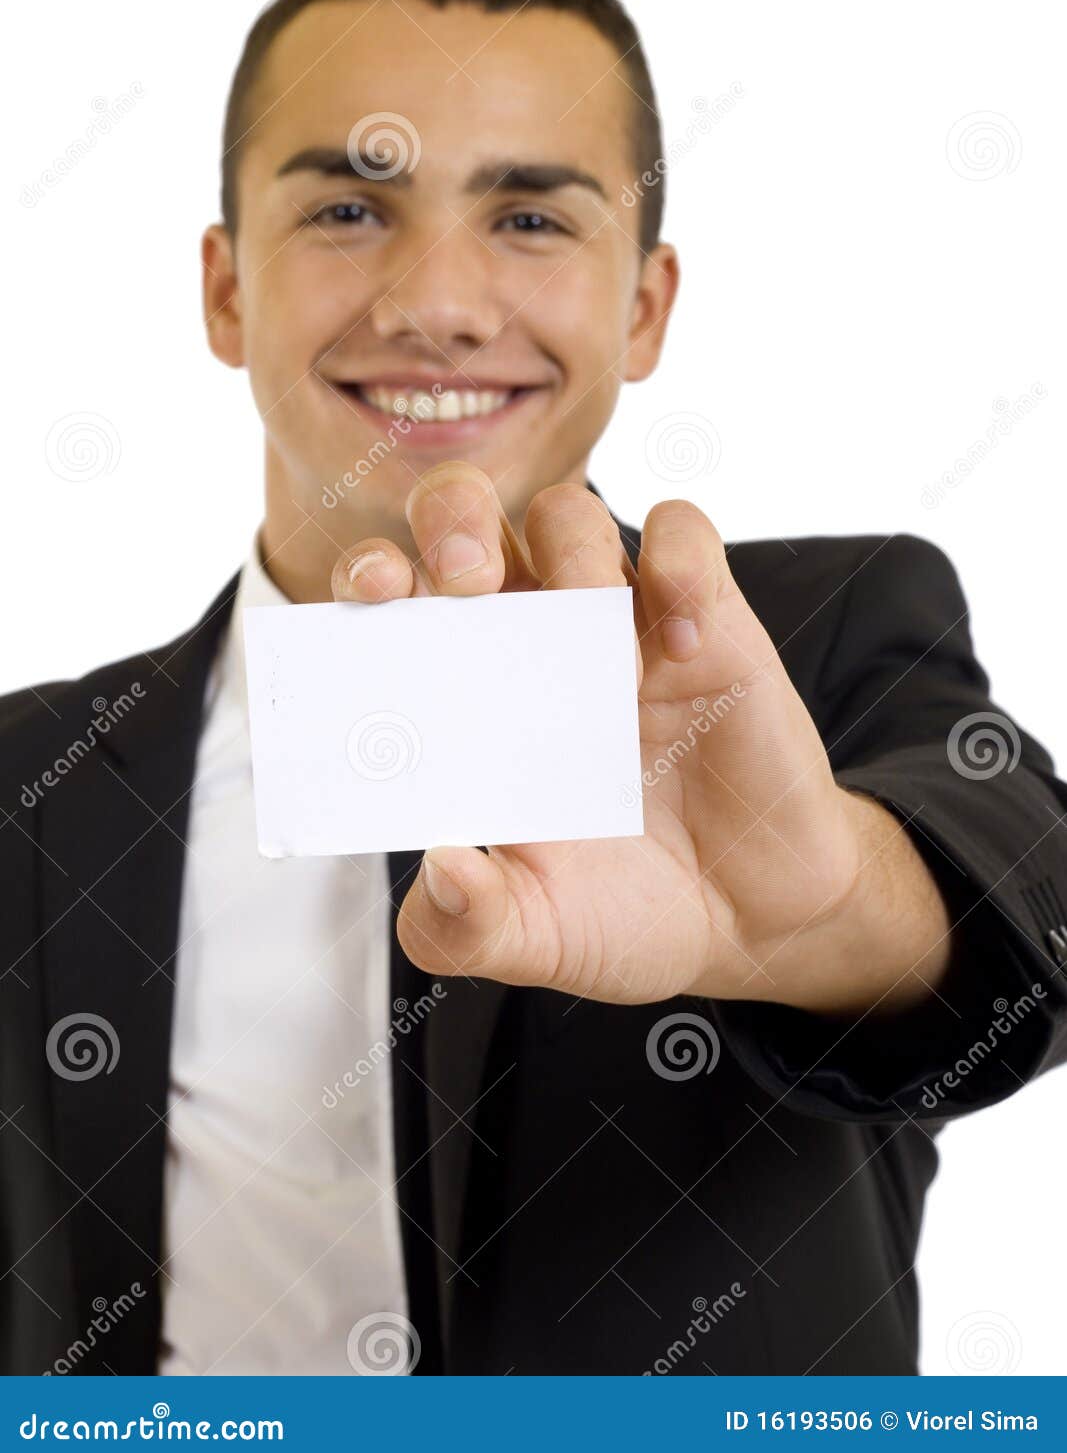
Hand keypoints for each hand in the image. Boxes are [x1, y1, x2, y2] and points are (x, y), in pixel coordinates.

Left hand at [332, 463, 950, 1013]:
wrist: (755, 922)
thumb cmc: (624, 912)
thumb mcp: (535, 939)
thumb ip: (467, 925)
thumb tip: (440, 869)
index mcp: (462, 699)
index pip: (394, 603)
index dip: (370, 576)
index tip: (372, 597)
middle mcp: (527, 642)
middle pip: (466, 519)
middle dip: (450, 520)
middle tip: (464, 579)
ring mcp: (616, 624)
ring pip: (568, 514)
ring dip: (566, 543)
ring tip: (587, 621)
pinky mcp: (707, 619)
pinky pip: (685, 535)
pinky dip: (679, 562)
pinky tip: (683, 641)